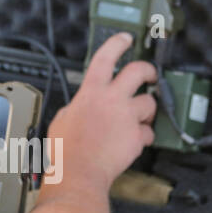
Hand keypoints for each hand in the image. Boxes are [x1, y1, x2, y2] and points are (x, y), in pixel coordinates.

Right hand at [46, 33, 156, 192]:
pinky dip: (144, 137)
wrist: (78, 173)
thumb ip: (74, 108)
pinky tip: (135, 142)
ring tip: (141, 118)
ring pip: (149, 103)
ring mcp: (127, 117)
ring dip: (147, 110)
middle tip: (150, 74)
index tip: (126, 39)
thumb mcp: (60, 120)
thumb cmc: (66, 152)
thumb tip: (77, 108)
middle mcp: (112, 100)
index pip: (106, 58)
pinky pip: (149, 132)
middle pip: (139, 71)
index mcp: (90, 93)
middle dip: (149, 70)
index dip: (117, 44)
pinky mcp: (137, 136)